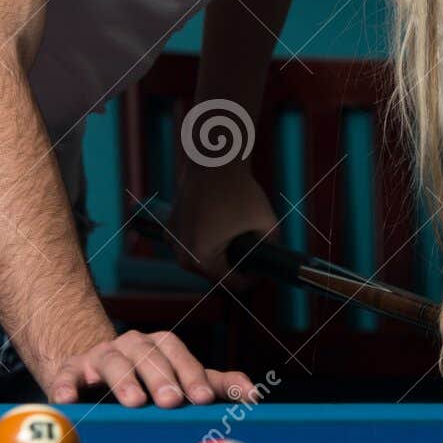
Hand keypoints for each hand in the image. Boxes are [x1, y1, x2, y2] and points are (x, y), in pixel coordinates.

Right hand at [43, 329, 260, 406]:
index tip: (202, 398)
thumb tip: (255, 395)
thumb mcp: (181, 380)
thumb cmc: (146, 379)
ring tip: (134, 402)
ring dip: (124, 381)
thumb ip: (216, 384)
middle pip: (147, 354)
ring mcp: (99, 356)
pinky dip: (67, 385)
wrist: (91, 372)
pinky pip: (66, 375)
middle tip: (172, 402)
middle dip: (162, 377)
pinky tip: (69, 400)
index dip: (191, 373)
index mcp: (160, 347)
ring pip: (112, 361)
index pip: (178, 353)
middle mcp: (131, 345)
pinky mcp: (70, 371)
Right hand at [172, 163, 280, 279]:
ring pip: (204, 258)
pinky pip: (193, 242)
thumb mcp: (266, 223)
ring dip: (221, 253)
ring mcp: (172, 241)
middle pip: (216, 274)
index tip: (266, 270)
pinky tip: (224, 226)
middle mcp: (180, 254)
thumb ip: (271, 248)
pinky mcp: (170, 226)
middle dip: (236, 266)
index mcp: (200, 260)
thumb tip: (272, 265)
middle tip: (257, 254)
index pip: (233, 284)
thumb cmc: (239, 189)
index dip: (254, 279)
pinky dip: (207, 238)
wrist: (213, 158)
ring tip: (241, 238)